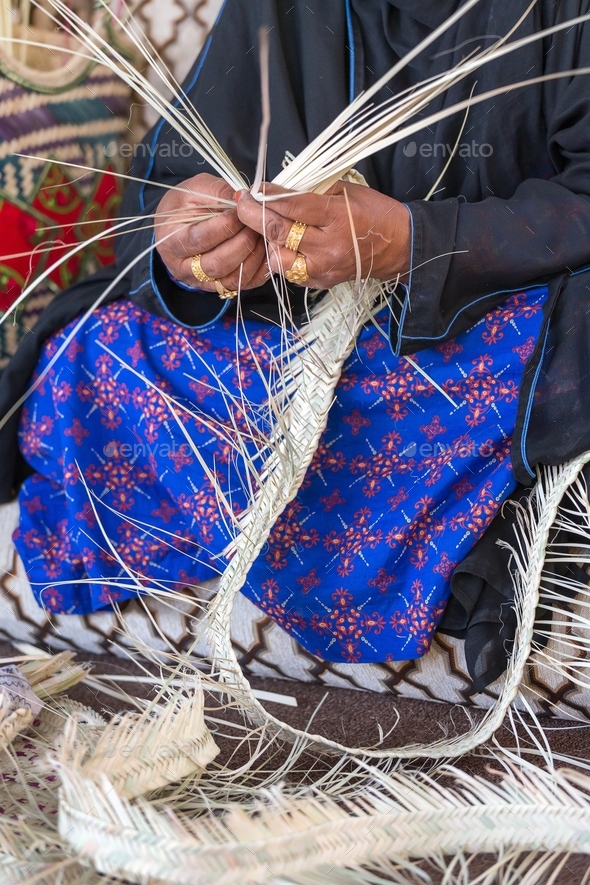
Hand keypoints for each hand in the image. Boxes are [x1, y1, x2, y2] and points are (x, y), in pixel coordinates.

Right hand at [154, 173, 268, 291]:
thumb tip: (242, 197)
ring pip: (231, 278)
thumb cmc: (185, 204)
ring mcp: (201, 281)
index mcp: (171, 240)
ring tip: (262, 235)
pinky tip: (265, 251)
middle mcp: (183, 267)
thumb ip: (218, 191)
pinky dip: (258, 269)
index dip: (225, 226)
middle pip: (217, 264)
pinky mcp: (219, 287)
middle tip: (257, 224)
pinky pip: (243, 285)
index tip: (242, 211)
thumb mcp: (196, 188)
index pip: (200, 239)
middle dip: (242, 243)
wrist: (178, 225)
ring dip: (253, 256)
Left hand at [235, 181, 410, 288]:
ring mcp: (322, 268)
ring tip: (263, 227)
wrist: (398, 247)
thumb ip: (312, 191)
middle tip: (241, 203)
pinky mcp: (319, 282)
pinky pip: (287, 271)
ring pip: (276, 257)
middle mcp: (327, 247)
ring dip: (265, 240)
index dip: (267, 196)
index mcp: (337, 217)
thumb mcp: (347, 191)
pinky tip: (279, 244)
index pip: (292, 206)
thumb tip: (279, 189)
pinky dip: (278, 256)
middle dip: (253, 215)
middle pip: (278, 231)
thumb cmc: (374, 212)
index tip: (253, 188)